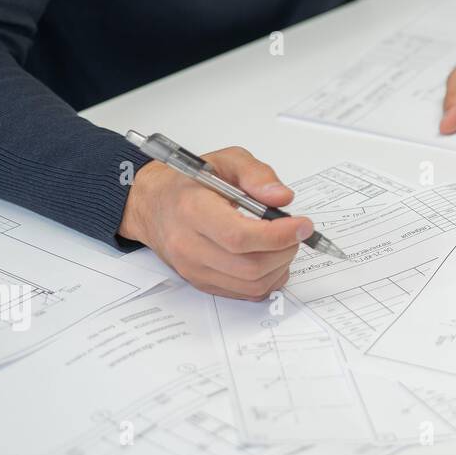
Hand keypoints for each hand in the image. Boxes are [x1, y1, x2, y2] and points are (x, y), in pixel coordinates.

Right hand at [118, 147, 313, 299]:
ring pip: (250, 285)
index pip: (238, 236)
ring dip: (280, 267)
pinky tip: (271, 258)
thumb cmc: (189, 183)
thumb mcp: (226, 161)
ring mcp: (194, 269)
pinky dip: (268, 280)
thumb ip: (256, 174)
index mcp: (193, 211)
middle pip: (249, 266)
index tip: (302, 225)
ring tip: (284, 243)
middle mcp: (189, 246)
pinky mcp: (202, 283)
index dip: (277, 235)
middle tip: (296, 232)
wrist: (154, 205)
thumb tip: (282, 197)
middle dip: (285, 250)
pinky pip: (244, 293)